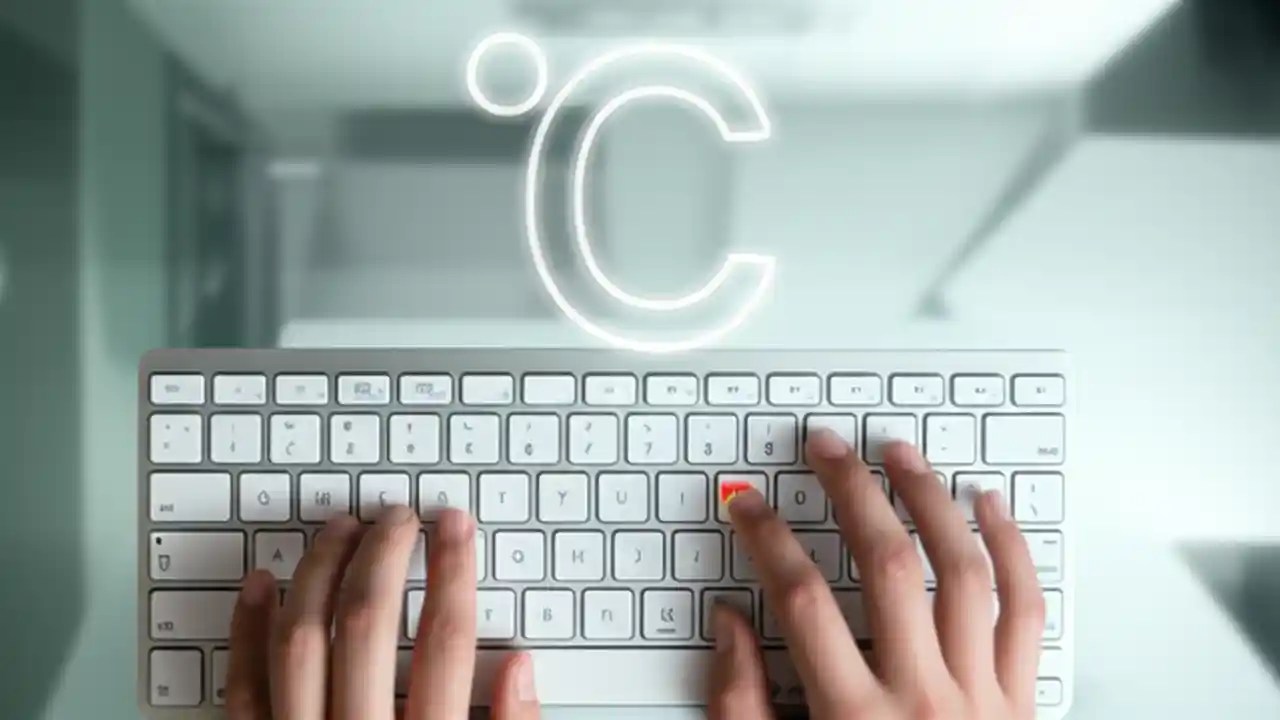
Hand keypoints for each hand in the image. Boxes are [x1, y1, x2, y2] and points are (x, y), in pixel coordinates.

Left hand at [223, 507, 540, 718]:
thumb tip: (520, 667)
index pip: (446, 641)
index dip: (454, 571)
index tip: (455, 525)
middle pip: (367, 624)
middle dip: (384, 555)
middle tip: (398, 517)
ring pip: (300, 640)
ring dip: (319, 574)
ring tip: (339, 531)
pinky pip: (242, 685)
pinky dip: (247, 630)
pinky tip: (262, 584)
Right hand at [708, 433, 1043, 718]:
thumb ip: (743, 706)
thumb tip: (728, 625)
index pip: (800, 600)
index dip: (767, 540)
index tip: (747, 506)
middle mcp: (920, 699)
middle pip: (886, 565)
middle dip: (850, 491)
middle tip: (824, 446)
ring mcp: (979, 697)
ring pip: (961, 573)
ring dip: (930, 500)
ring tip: (899, 453)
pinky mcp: (1022, 701)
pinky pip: (1025, 610)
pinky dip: (1011, 549)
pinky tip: (989, 506)